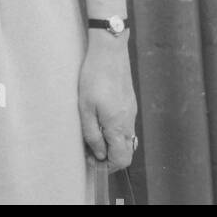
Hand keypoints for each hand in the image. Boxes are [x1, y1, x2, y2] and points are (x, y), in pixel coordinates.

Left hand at [78, 36, 137, 168]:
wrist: (109, 51)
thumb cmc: (95, 76)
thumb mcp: (85, 107)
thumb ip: (92, 134)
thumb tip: (99, 154)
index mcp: (118, 126)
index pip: (122, 159)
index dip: (107, 166)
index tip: (92, 160)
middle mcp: (129, 122)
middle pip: (125, 151)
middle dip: (109, 156)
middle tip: (90, 149)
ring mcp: (131, 112)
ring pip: (126, 138)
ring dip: (111, 142)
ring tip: (92, 133)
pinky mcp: (129, 102)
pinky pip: (125, 125)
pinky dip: (114, 130)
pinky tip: (99, 119)